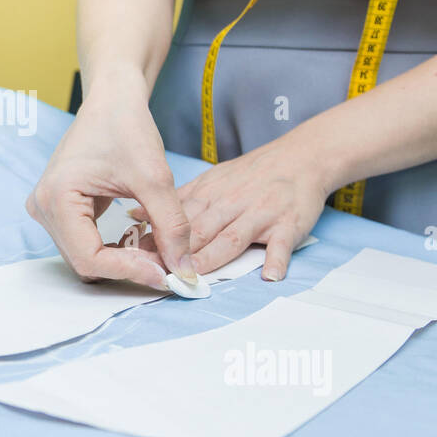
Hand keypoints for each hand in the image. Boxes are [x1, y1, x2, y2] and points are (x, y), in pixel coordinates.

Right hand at [27, 71, 198, 289]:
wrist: (113, 98)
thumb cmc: (125, 125)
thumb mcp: (154, 177)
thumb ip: (171, 226)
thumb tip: (184, 270)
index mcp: (55, 198)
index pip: (89, 258)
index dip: (129, 272)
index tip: (166, 274)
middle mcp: (43, 207)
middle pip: (86, 262)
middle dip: (128, 267)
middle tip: (168, 264)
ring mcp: (48, 210)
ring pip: (87, 257)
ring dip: (123, 261)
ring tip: (157, 251)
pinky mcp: (61, 210)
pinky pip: (87, 244)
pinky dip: (115, 249)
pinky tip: (140, 240)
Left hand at [130, 132, 330, 281]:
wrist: (301, 158)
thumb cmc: (252, 175)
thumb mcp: (211, 180)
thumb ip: (178, 201)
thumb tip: (135, 214)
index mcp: (209, 195)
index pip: (177, 218)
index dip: (155, 239)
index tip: (136, 257)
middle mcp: (231, 204)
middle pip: (199, 231)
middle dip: (175, 253)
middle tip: (155, 274)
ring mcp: (260, 214)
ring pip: (232, 238)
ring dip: (213, 258)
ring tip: (195, 278)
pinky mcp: (289, 224)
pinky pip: (282, 244)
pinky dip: (277, 260)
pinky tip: (270, 276)